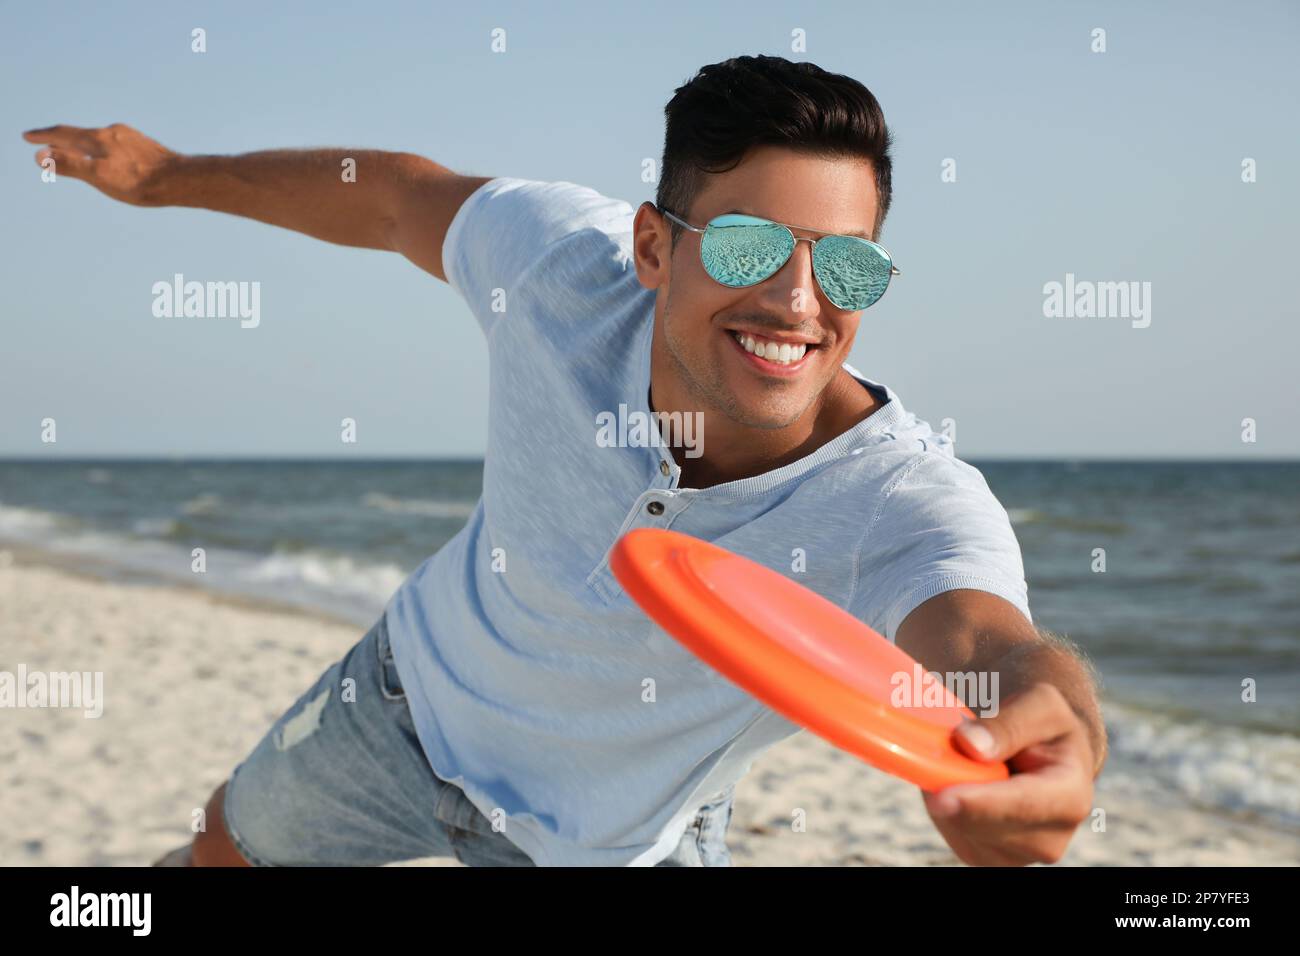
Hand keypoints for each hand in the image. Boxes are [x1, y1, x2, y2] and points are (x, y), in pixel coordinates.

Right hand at [23, 123, 177, 205]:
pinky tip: (110, 156)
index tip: (27, 137)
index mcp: (99, 138)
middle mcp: (114, 132)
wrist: (182, 181)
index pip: (64, 134)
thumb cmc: (140, 182)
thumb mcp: (100, 176)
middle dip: (60, 138)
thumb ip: (71, 165)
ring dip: (82, 143)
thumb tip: (41, 156)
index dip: (44, 137)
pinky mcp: (145, 147)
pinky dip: (102, 148)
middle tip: (44, 139)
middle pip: (80, 134)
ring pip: (99, 139)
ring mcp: (131, 138)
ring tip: (74, 148)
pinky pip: (115, 145)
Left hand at [922, 682, 1095, 865]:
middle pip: (985, 824)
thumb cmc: (1043, 726)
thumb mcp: (1039, 704)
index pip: (1023, 806)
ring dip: (947, 794)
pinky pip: (953, 835)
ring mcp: (1020, 855)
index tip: (942, 796)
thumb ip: (1009, 724)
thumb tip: (971, 746)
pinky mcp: (990, 858)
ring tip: (962, 762)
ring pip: (962, 830)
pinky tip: (958, 782)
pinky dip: (944, 807)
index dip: (981, 803)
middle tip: (934, 754)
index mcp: (1071, 797)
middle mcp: (1051, 838)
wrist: (1044, 754)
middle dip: (953, 790)